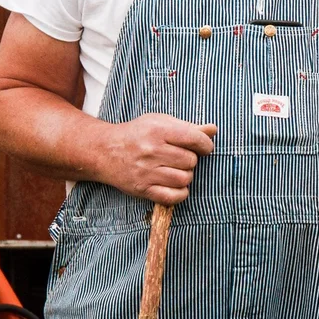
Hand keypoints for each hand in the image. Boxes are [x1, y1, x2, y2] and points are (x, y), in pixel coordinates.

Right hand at [99, 116, 215, 202]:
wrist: (105, 151)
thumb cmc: (136, 134)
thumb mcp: (160, 122)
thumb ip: (188, 127)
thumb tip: (213, 130)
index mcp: (158, 130)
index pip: (194, 139)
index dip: (205, 144)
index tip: (204, 147)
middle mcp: (151, 151)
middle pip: (190, 161)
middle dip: (191, 160)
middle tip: (181, 158)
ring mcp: (146, 171)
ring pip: (184, 179)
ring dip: (186, 176)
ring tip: (176, 170)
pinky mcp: (142, 189)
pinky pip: (173, 196)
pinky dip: (180, 193)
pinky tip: (176, 185)